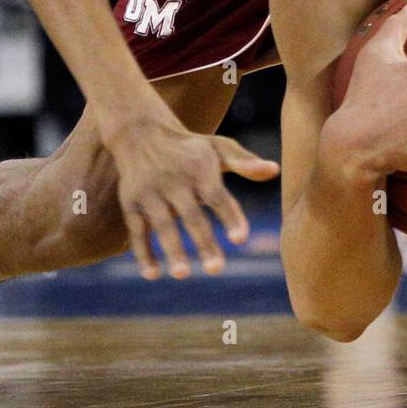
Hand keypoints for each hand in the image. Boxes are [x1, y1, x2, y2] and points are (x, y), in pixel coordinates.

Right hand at [105, 112, 280, 280]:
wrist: (142, 133)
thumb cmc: (190, 147)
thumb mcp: (218, 147)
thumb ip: (245, 162)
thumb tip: (274, 170)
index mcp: (200, 168)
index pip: (217, 196)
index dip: (229, 217)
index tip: (241, 240)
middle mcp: (175, 180)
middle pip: (191, 215)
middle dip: (203, 242)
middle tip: (217, 270)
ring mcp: (150, 193)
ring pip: (162, 226)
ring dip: (172, 250)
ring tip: (184, 274)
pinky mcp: (131, 203)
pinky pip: (137, 231)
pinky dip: (143, 252)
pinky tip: (153, 274)